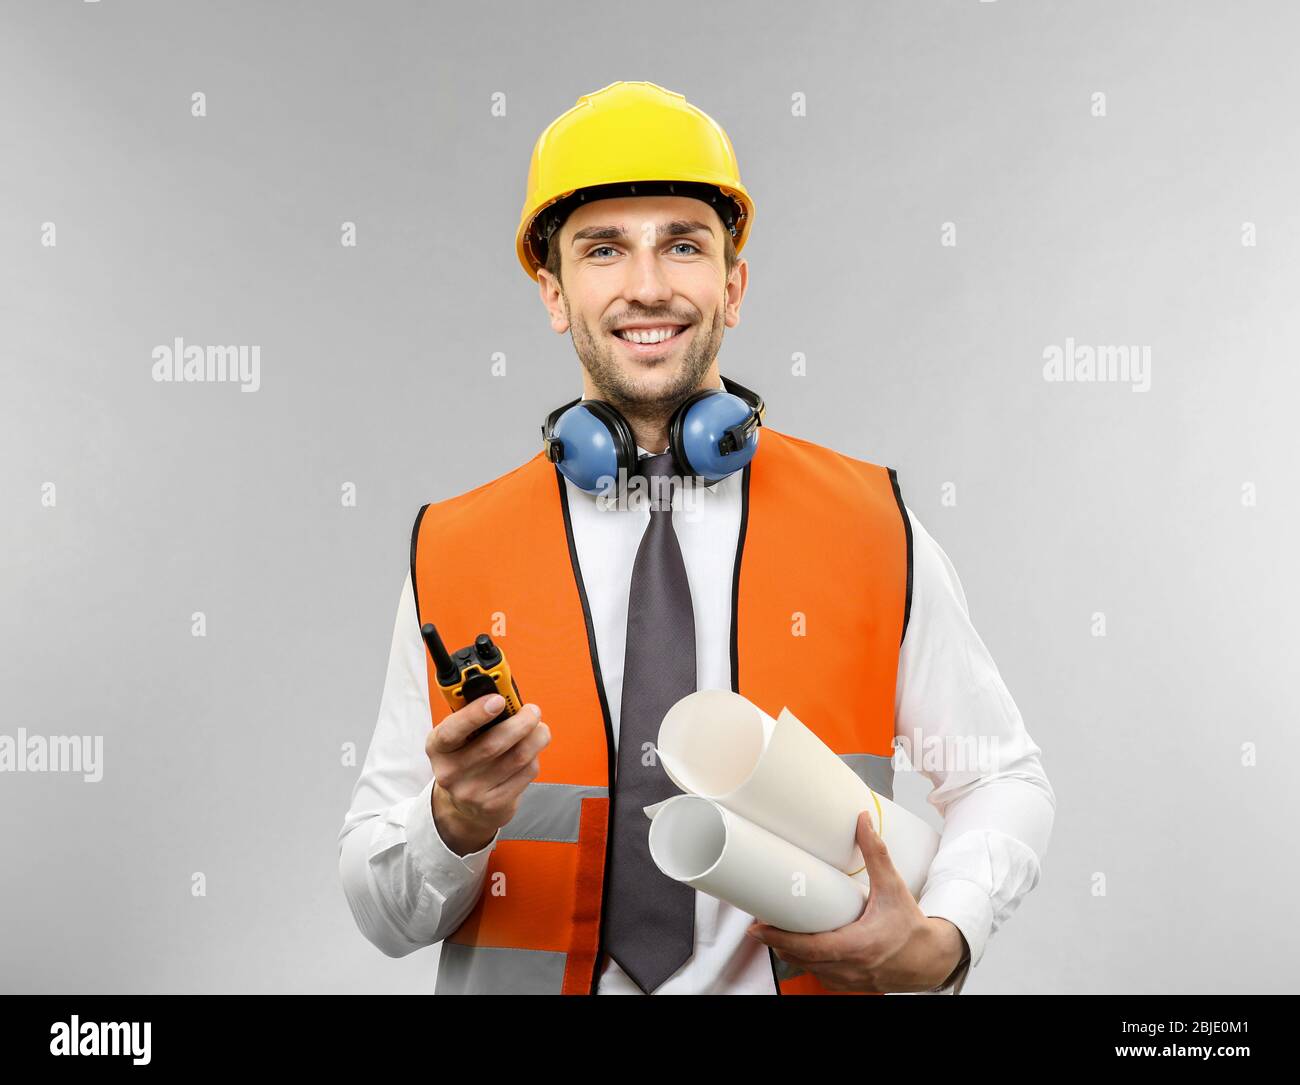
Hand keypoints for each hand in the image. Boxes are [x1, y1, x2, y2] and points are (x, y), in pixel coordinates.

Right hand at [426, 694, 549, 855]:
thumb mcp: (459, 736)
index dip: (475, 714)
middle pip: (493, 744)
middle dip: (521, 722)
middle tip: (532, 711)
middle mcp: (450, 772)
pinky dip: (534, 757)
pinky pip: (526, 773)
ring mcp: (472, 792)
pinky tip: (531, 752)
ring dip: (536, 737)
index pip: (452, 731)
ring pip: (517, 757)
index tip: (498, 700)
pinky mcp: (495, 805)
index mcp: (438, 747)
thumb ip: (476, 714)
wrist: (464, 805)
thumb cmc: (466, 758)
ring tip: (539, 728)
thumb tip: (505, 691)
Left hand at [746, 810, 968, 991]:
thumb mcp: (893, 887)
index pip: (810, 948)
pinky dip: (808, 964)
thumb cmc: (911, 927)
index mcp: (859, 946)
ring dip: (790, 954)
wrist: (931, 958)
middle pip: (801, 960)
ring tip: (775, 932)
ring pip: (809, 970)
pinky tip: (801, 949)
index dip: (780, 939)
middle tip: (760, 925)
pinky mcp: (851, 985)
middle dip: (777, 943)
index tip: (758, 928)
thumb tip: (863, 822)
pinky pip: (821, 977)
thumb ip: (876, 854)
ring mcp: (850, 980)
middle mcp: (852, 968)